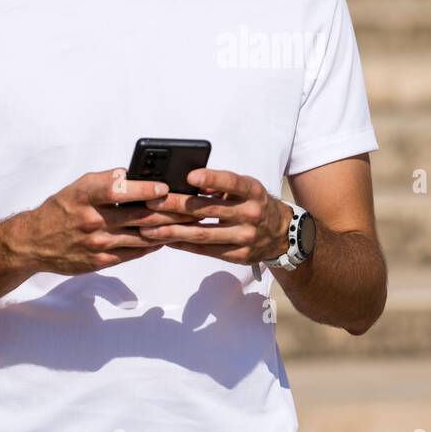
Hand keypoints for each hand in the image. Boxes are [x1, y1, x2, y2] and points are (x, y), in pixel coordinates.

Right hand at [6, 167, 201, 274]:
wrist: (33, 242)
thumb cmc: (61, 208)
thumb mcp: (78, 186)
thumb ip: (107, 180)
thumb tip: (137, 174)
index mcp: (86, 195)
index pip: (119, 190)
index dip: (145, 189)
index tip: (165, 187)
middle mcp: (92, 219)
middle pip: (139, 216)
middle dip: (169, 212)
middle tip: (192, 207)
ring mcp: (96, 243)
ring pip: (141, 236)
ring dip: (167, 230)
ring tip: (188, 223)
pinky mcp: (100, 261)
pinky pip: (133, 253)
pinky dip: (152, 245)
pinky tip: (166, 238)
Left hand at [138, 168, 290, 268]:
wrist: (283, 235)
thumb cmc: (256, 204)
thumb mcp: (247, 189)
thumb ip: (221, 185)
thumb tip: (191, 182)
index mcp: (253, 192)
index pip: (232, 183)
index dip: (211, 178)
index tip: (189, 175)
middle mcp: (251, 214)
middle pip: (209, 210)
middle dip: (177, 206)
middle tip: (152, 202)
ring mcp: (245, 238)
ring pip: (203, 234)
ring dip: (172, 231)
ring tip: (148, 228)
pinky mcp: (238, 256)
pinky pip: (206, 251)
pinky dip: (184, 245)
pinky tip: (165, 240)